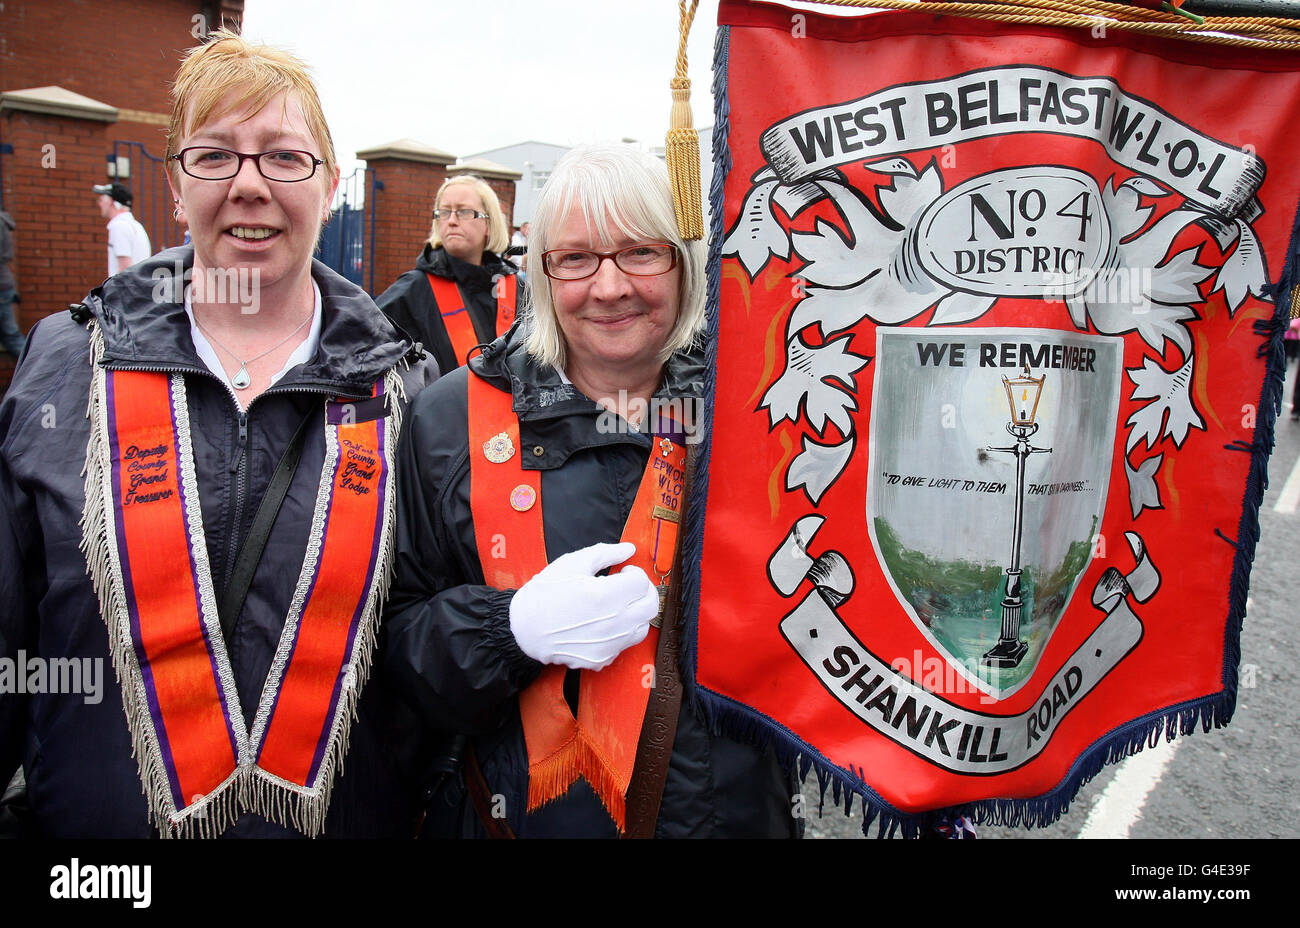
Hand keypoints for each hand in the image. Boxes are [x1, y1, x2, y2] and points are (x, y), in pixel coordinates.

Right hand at [509, 542, 657, 669]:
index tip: (622, 571)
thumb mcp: (572, 564)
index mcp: (605, 596)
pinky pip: (624, 645)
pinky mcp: (602, 659)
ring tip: (616, 605)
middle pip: (651, 606)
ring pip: (642, 627)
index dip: (634, 572)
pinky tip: (603, 623)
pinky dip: (620, 632)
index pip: (641, 582)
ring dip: (635, 613)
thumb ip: (605, 553)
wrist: (524, 628)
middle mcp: (612, 623)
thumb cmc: (545, 593)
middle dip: (643, 591)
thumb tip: (629, 549)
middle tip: (627, 586)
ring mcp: (608, 645)